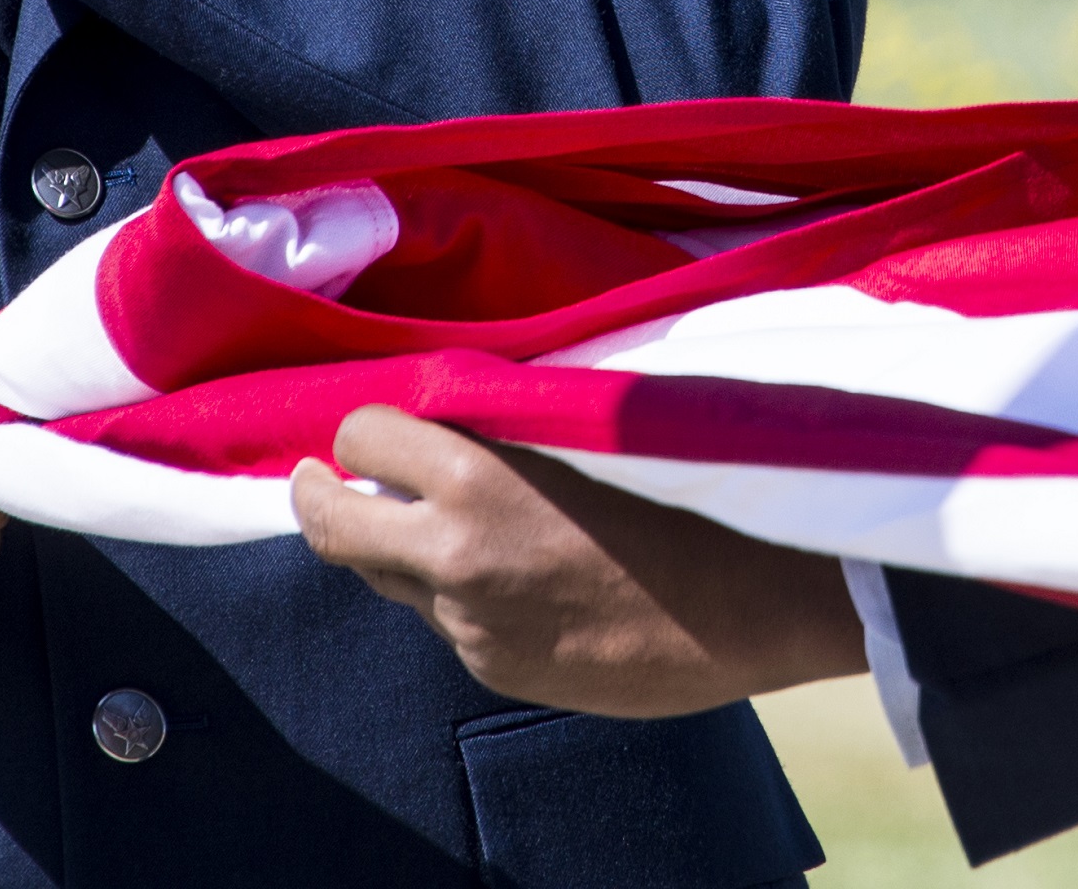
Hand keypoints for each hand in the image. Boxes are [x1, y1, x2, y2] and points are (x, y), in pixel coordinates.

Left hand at [292, 405, 865, 715]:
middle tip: (323, 480)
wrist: (756, 601)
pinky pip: (453, 623)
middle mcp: (455, 557)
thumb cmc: (690, 489)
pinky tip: (532, 582)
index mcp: (477, 479)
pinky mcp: (501, 668)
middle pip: (333, 526)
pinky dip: (468, 599)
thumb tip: (446, 410)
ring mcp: (473, 624)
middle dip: (321, 497)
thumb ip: (507, 423)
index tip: (375, 430)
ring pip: (394, 580)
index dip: (365, 430)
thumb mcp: (589, 429)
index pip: (360, 440)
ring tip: (458, 529)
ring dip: (407, 552)